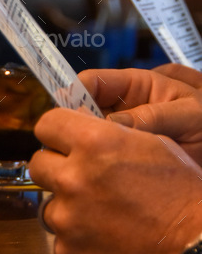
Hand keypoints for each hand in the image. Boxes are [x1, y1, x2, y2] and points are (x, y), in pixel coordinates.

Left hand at [29, 108, 201, 253]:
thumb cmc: (184, 196)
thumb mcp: (152, 144)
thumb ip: (106, 135)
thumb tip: (77, 132)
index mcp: (93, 143)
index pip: (46, 125)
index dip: (57, 133)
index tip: (65, 142)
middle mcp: (72, 178)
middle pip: (38, 164)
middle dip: (57, 169)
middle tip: (82, 180)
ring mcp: (67, 220)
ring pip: (50, 206)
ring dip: (68, 208)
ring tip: (103, 218)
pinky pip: (62, 241)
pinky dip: (79, 242)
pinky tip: (108, 243)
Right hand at [78, 67, 201, 165]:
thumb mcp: (189, 114)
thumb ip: (153, 116)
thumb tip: (112, 123)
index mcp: (135, 86)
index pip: (93, 82)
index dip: (74, 92)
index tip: (65, 111)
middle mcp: (122, 108)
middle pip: (83, 108)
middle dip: (74, 122)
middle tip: (72, 140)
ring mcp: (120, 132)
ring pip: (87, 134)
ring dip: (82, 144)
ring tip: (85, 158)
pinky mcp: (121, 156)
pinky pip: (99, 156)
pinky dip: (94, 162)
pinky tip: (97, 171)